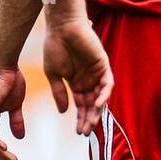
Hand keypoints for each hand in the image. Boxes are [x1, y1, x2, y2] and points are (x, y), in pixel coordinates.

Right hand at [43, 16, 111, 135]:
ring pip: (100, 97)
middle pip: (92, 104)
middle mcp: (88, 79)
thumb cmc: (54, 46)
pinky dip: (103, 95)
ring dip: (96, 111)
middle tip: (84, 133)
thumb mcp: (53, 74)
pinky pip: (107, 84)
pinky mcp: (103, 65)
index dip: (80, 119)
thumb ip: (59, 92)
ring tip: (90, 124)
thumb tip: (64, 111)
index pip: (81, 105)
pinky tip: (96, 105)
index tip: (78, 132)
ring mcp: (96, 73)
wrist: (61, 27)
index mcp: (76, 82)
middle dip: (89, 119)